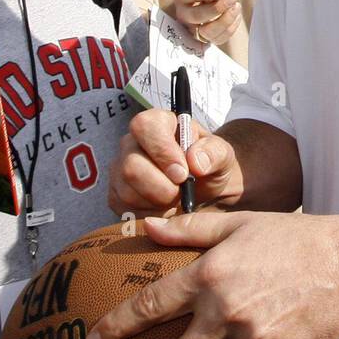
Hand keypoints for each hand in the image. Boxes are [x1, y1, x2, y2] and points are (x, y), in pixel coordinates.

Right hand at [108, 108, 239, 218]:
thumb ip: (213, 152)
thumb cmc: (209, 165)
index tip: (183, 173)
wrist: (204, 188)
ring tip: (176, 199)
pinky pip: (125, 210)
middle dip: (162, 188)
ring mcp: (119, 169)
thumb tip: (195, 161)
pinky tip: (165, 210)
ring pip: (127, 193)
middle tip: (182, 192)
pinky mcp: (116, 194)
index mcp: (156, 123)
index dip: (162, 152)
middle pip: (131, 167)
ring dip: (158, 204)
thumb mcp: (222, 155)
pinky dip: (150, 216)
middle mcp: (131, 142)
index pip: (145, 127)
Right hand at [170, 0, 240, 46]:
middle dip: (218, 7)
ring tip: (236, 6)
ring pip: (208, 32)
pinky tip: (235, 15)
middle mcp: (183, 14)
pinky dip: (231, 28)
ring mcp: (192, 29)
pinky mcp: (204, 40)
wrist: (198, 3)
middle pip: (198, 15)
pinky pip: (218, 39)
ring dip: (226, 20)